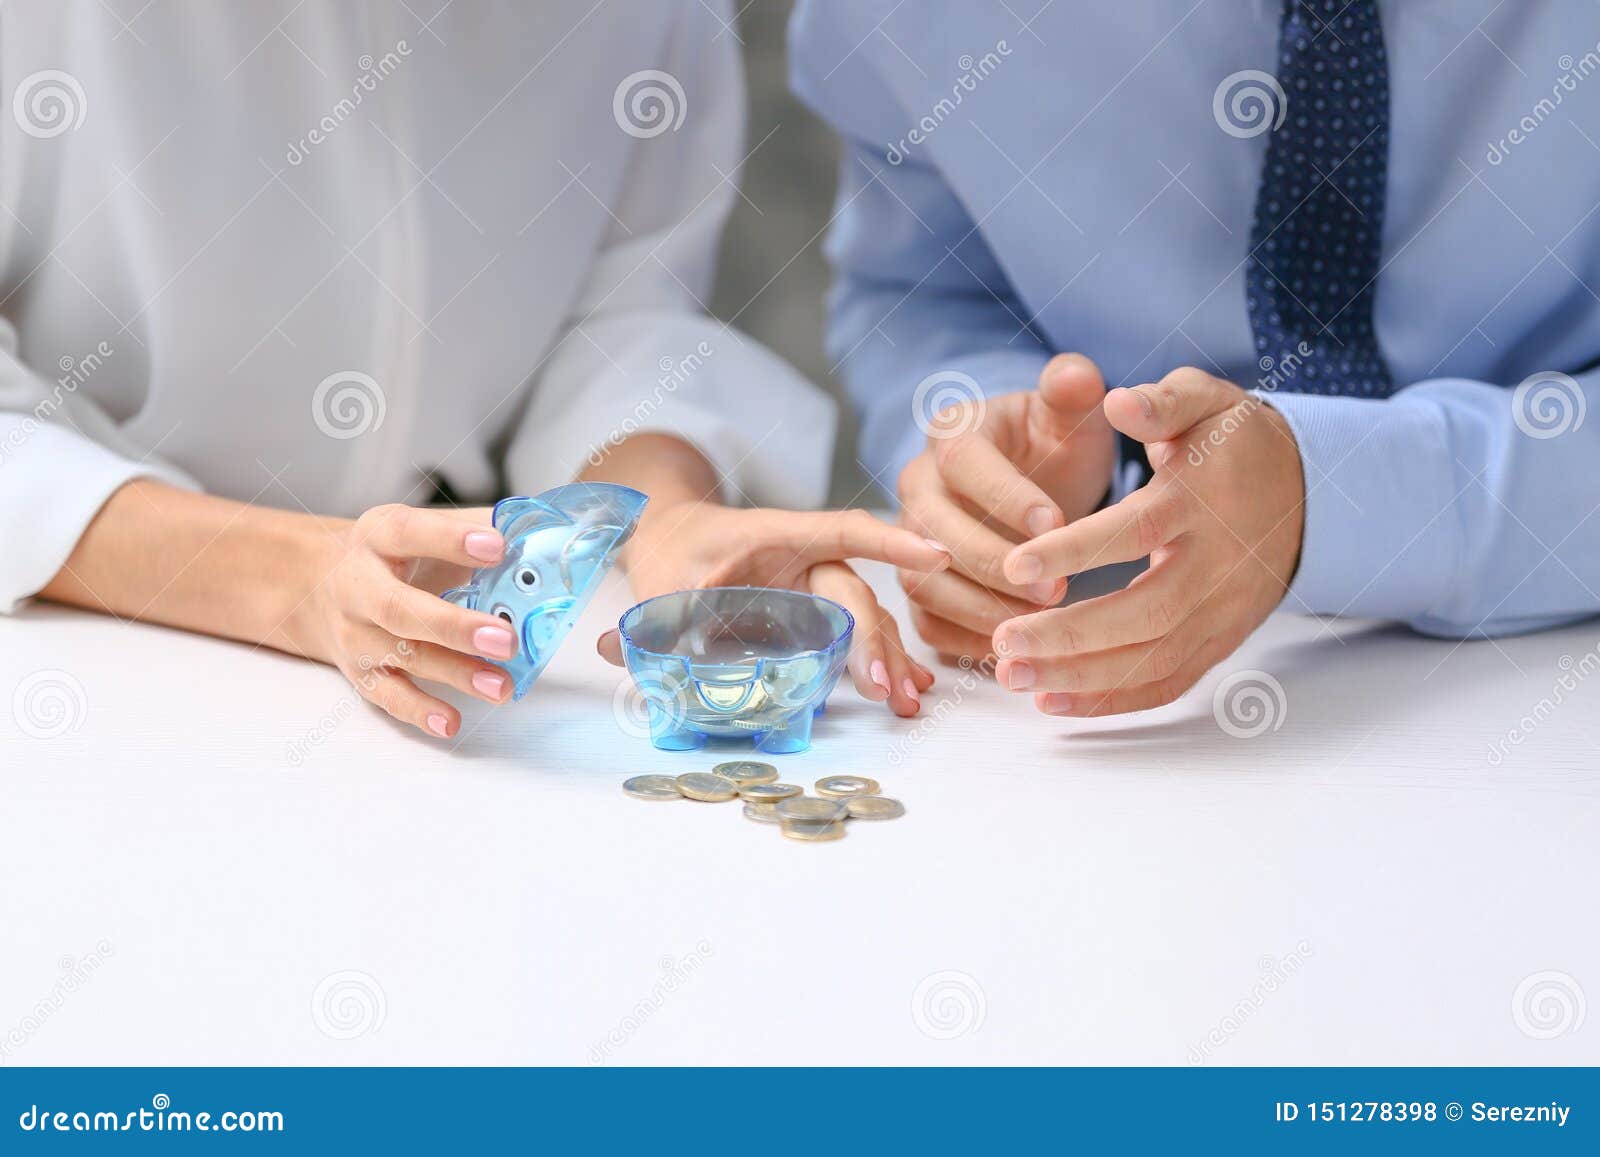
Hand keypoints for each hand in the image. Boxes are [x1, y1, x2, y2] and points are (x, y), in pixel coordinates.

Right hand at [296, 504, 521, 738]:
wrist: (320, 588)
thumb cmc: (394, 557)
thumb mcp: (422, 529)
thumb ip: (475, 528)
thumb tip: (538, 535)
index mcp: (378, 536)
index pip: (409, 533)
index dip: (451, 540)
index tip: (498, 547)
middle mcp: (358, 585)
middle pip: (400, 608)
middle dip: (455, 627)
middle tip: (506, 640)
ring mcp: (355, 633)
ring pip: (402, 656)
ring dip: (454, 674)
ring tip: (501, 685)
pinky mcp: (359, 672)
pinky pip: (388, 696)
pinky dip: (419, 711)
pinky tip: (451, 722)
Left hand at [597, 501, 951, 715]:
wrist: (671, 536)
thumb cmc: (670, 550)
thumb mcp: (657, 580)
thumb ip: (649, 614)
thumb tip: (615, 649)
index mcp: (774, 536)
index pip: (840, 531)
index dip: (888, 541)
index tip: (934, 553)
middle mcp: (806, 558)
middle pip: (853, 594)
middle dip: (876, 641)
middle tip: (885, 688)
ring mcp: (815, 584)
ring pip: (865, 617)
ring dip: (889, 658)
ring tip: (909, 701)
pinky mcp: (815, 611)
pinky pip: (855, 633)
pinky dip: (880, 659)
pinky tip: (908, 687)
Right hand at [895, 353, 1115, 663]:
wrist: (1038, 479)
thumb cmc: (1056, 443)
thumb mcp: (1071, 411)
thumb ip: (1074, 388)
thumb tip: (1076, 377)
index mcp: (952, 433)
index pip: (964, 461)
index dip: (1006, 496)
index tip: (1056, 525)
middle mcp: (918, 485)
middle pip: (933, 532)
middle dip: (994, 565)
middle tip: (1057, 588)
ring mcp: (909, 541)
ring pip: (923, 581)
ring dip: (981, 608)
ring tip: (1041, 622)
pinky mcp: (918, 584)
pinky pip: (927, 621)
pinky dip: (966, 640)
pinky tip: (1018, 648)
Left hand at [992, 367, 1305, 715]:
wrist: (1305, 492)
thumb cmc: (1233, 443)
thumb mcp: (1205, 402)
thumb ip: (1162, 401)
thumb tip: (1116, 402)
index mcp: (1203, 500)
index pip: (1136, 530)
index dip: (1076, 549)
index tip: (1013, 564)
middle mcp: (1217, 564)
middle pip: (1145, 612)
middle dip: (1070, 634)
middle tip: (1003, 640)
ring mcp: (1223, 611)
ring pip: (1153, 659)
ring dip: (1080, 677)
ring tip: (1011, 676)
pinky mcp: (1221, 642)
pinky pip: (1168, 682)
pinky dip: (1112, 701)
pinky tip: (1054, 703)